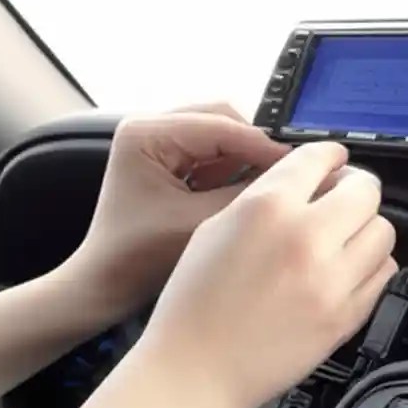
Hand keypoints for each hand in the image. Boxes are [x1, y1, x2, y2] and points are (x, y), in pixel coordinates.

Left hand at [64, 104, 289, 318]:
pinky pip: (213, 154)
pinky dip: (232, 172)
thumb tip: (293, 177)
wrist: (103, 285)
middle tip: (292, 177)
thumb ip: (244, 195)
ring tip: (273, 189)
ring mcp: (158, 141)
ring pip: (223, 137)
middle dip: (257, 150)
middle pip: (224, 121)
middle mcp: (150, 126)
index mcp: (145, 133)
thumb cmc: (136, 259)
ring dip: (246, 161)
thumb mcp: (198, 223)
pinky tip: (247, 196)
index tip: (304, 166)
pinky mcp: (168, 159)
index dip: (264, 146)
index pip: (221, 126)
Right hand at [135, 142, 397, 407]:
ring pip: (383, 230)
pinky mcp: (347, 315)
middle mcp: (305, 237)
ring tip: (343, 239)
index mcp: (266, 208)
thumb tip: (307, 181)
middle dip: (354, 190)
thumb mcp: (214, 229)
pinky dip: (370, 266)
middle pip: (365, 190)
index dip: (331, 156)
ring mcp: (332, 279)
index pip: (321, 157)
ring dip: (366, 229)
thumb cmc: (194, 305)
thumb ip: (264, 198)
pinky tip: (345, 271)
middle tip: (341, 200)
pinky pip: (383, 273)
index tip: (334, 161)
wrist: (196, 371)